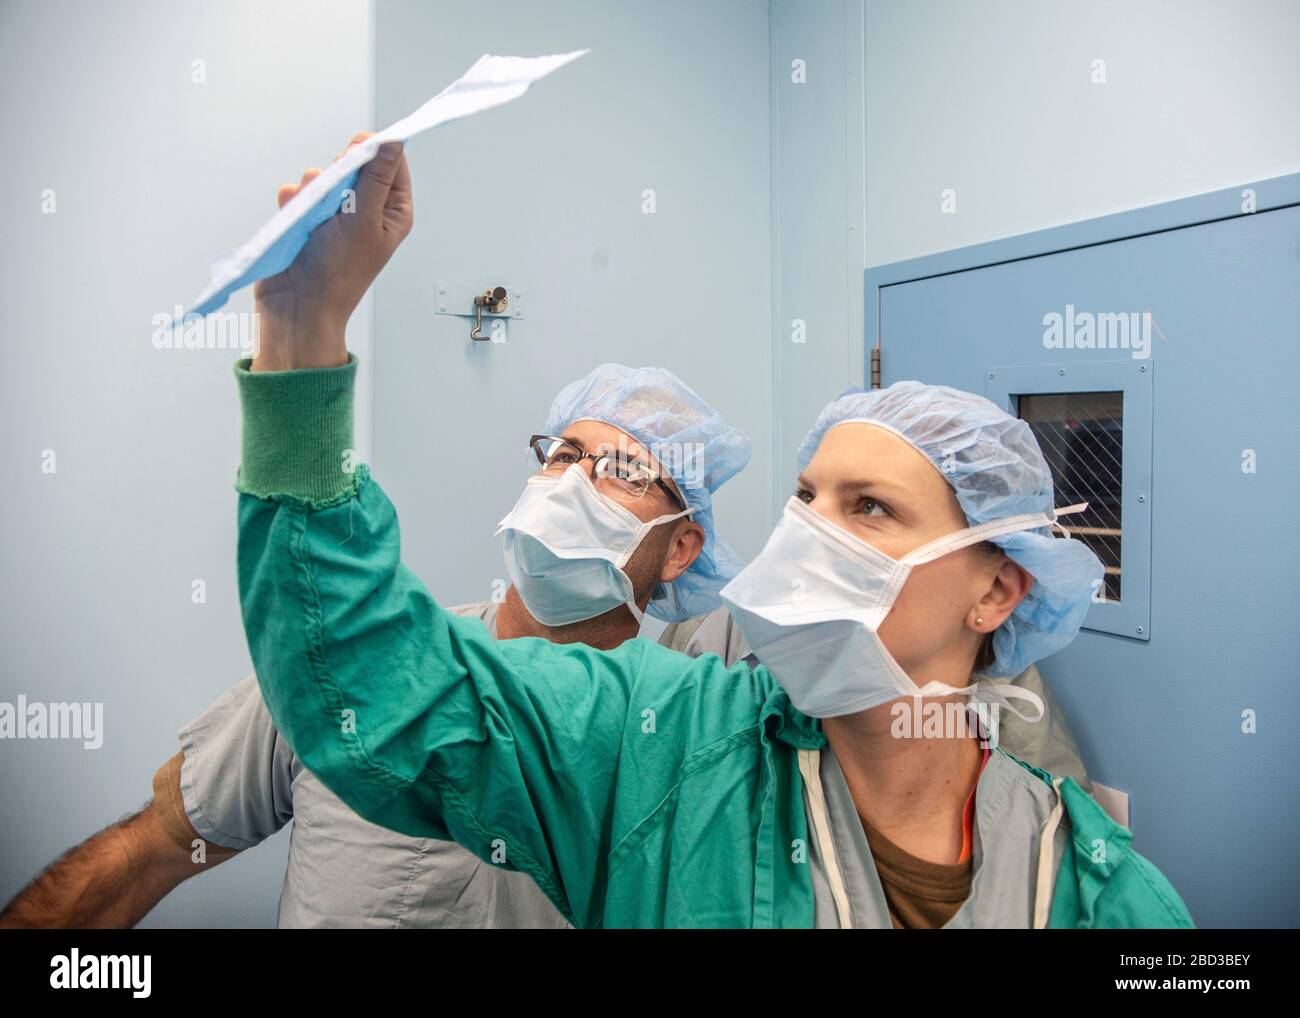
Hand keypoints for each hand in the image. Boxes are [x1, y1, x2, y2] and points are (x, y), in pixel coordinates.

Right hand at [252, 132, 413, 370]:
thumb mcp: (364, 219)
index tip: (359, 148)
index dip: (376, 150)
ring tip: (313, 216)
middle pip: (355, 163)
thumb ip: (375, 177)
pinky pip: (298, 190)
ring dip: (313, 188)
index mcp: (392, 212)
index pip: (392, 163)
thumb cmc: (338, 273)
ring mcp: (335, 213)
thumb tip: (390, 142)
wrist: (297, 305)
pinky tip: (295, 218)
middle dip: (340, 171)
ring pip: (323, 175)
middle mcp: (366, 209)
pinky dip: (293, 200)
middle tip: (336, 192)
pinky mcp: (306, 217)